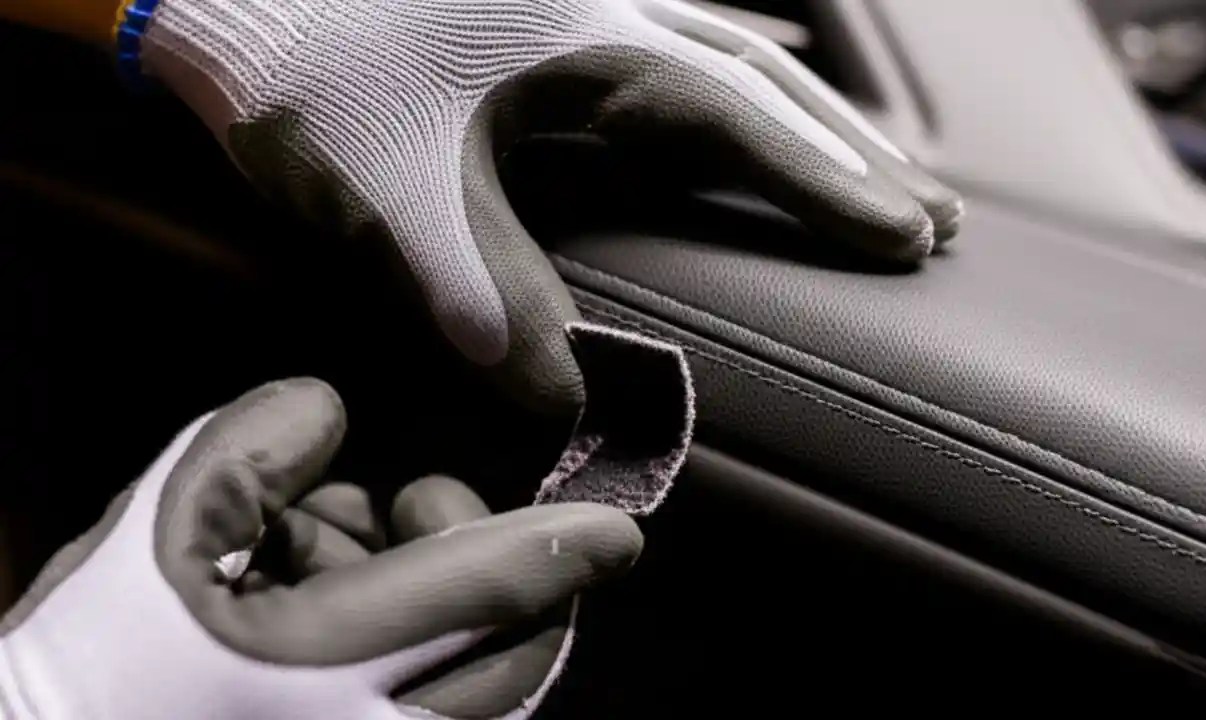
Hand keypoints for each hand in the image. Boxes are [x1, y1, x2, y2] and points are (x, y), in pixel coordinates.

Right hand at [0, 379, 642, 719]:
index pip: (485, 592)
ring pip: (491, 691)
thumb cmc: (98, 659)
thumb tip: (330, 412)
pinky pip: (451, 713)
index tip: (615, 529)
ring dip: (458, 612)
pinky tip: (345, 617)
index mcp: (319, 663)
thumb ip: (254, 447)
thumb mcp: (156, 525)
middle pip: (515, 653)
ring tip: (339, 565)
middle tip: (414, 514)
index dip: (563, 550)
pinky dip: (433, 657)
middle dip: (503, 570)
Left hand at [141, 0, 962, 416]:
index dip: (832, 185)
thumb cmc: (307, 68)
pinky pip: (672, 64)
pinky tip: (736, 134)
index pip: (744, 121)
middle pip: (764, 82)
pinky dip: (730, 108)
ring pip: (727, 63)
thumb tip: (570, 401)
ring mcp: (577, 12)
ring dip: (804, 124)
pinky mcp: (543, 28)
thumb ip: (491, 296)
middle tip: (930, 213)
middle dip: (850, 152)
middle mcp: (604, 14)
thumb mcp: (401, 194)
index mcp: (591, 40)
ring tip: (870, 174)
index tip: (910, 235)